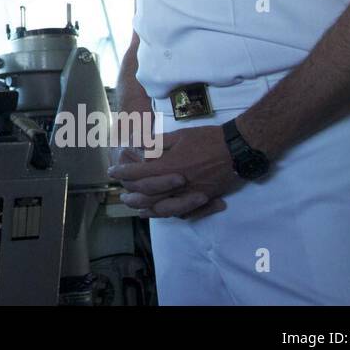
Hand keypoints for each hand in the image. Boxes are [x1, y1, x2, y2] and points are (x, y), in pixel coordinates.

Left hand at [107, 125, 238, 218]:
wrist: (237, 149)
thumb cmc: (208, 138)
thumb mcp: (179, 135)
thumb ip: (157, 143)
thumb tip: (139, 146)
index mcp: (170, 166)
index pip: (139, 174)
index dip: (123, 173)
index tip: (112, 172)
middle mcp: (178, 184)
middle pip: (147, 195)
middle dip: (130, 193)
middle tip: (120, 192)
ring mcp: (190, 194)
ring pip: (162, 207)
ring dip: (144, 208)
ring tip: (134, 206)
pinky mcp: (201, 199)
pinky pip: (180, 212)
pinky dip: (166, 213)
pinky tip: (157, 213)